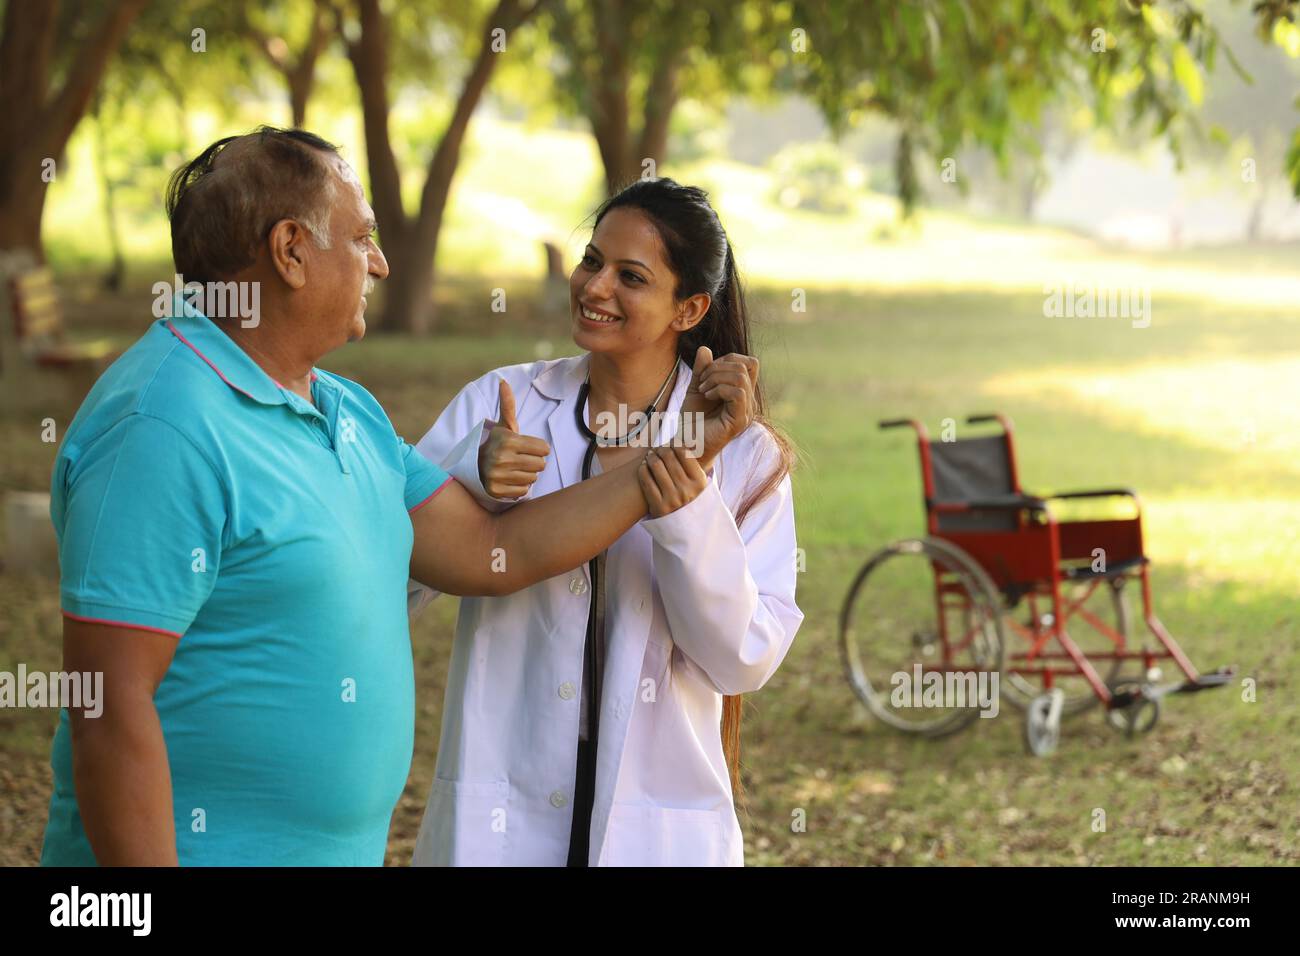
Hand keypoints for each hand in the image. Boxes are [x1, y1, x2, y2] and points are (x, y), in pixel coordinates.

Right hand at [477, 377, 549, 498]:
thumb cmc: (497, 444)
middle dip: (534, 462)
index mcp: (508, 440)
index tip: (527, 447)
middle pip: (541, 465)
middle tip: (521, 459)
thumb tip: (503, 381)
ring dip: (527, 474)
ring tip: (514, 468)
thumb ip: (508, 405)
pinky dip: (519, 487)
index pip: (544, 449)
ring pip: (533, 478)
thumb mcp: (504, 425)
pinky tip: (509, 479)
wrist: (473, 465)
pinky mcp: (496, 491)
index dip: (539, 448)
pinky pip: (523, 491)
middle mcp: (501, 458)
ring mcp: (498, 476)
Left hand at [638, 445, 709, 517]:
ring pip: (656, 465)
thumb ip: (693, 466)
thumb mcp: (699, 485)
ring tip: (650, 456)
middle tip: (657, 448)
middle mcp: (687, 490)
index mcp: (699, 482)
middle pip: (668, 457)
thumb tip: (686, 439)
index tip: (669, 443)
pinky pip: (646, 481)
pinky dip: (642, 470)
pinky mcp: (658, 506)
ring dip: (650, 457)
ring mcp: (672, 499)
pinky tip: (643, 467)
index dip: (674, 443)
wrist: (686, 530)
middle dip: (660, 448)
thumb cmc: (690, 500)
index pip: (684, 453)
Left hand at [680, 346, 757, 466]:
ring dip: (716, 378)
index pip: (749, 363)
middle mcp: (749, 402)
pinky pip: (738, 393)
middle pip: (744, 366)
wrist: (686, 445)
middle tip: (701, 382)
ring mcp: (747, 412)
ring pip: (740, 377)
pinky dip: (719, 389)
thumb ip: (701, 370)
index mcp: (743, 393)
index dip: (727, 359)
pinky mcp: (740, 421)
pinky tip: (707, 396)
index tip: (707, 373)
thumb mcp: (695, 388)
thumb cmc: (692, 420)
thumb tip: (705, 349)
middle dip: (718, 367)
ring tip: (703, 390)